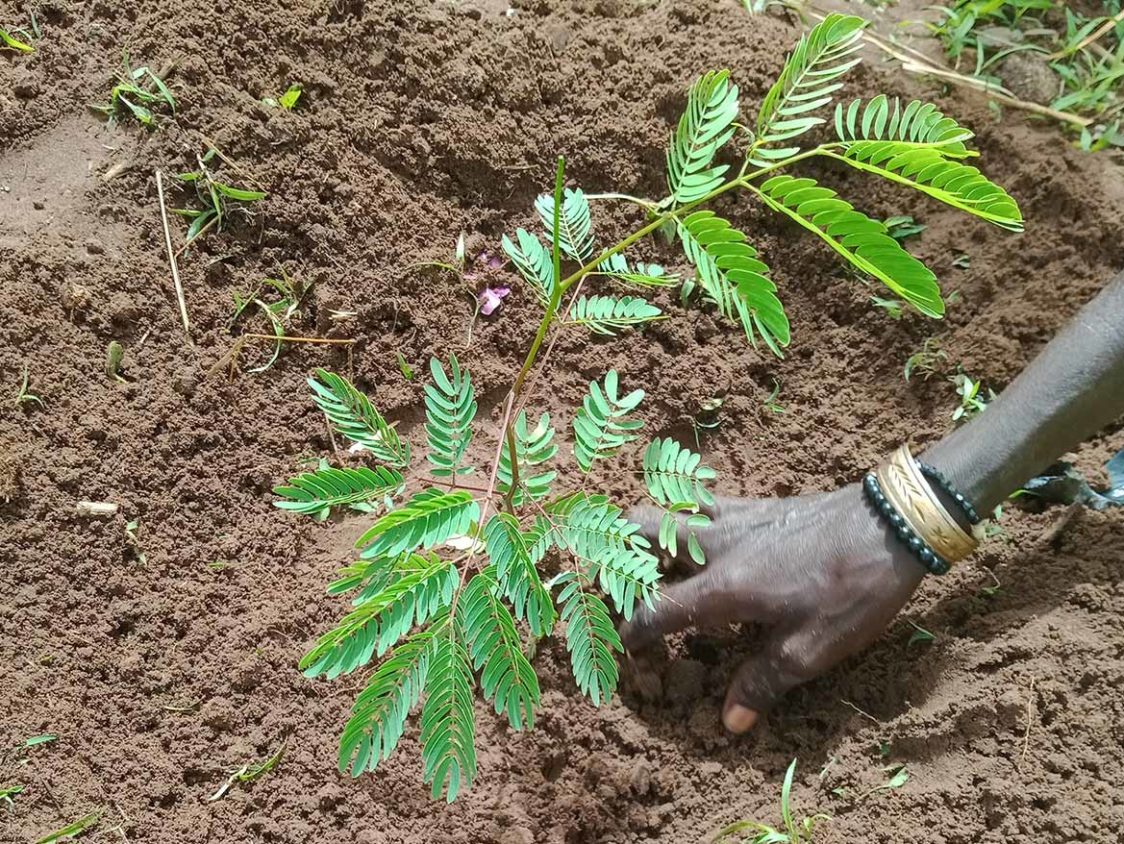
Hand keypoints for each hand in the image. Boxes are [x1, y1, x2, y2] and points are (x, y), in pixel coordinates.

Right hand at [620, 485, 924, 732]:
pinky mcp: (755, 505)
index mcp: (723, 587)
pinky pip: (701, 506)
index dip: (632, 631)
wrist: (891, 523)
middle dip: (614, 553)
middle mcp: (715, 545)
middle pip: (639, 530)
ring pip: (666, 510)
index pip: (656, 608)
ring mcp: (734, 518)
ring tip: (645, 560)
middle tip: (615, 584)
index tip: (623, 647)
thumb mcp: (812, 649)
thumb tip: (729, 721)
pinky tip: (700, 541)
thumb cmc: (851, 589)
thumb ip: (764, 682)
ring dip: (645, 532)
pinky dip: (683, 519)